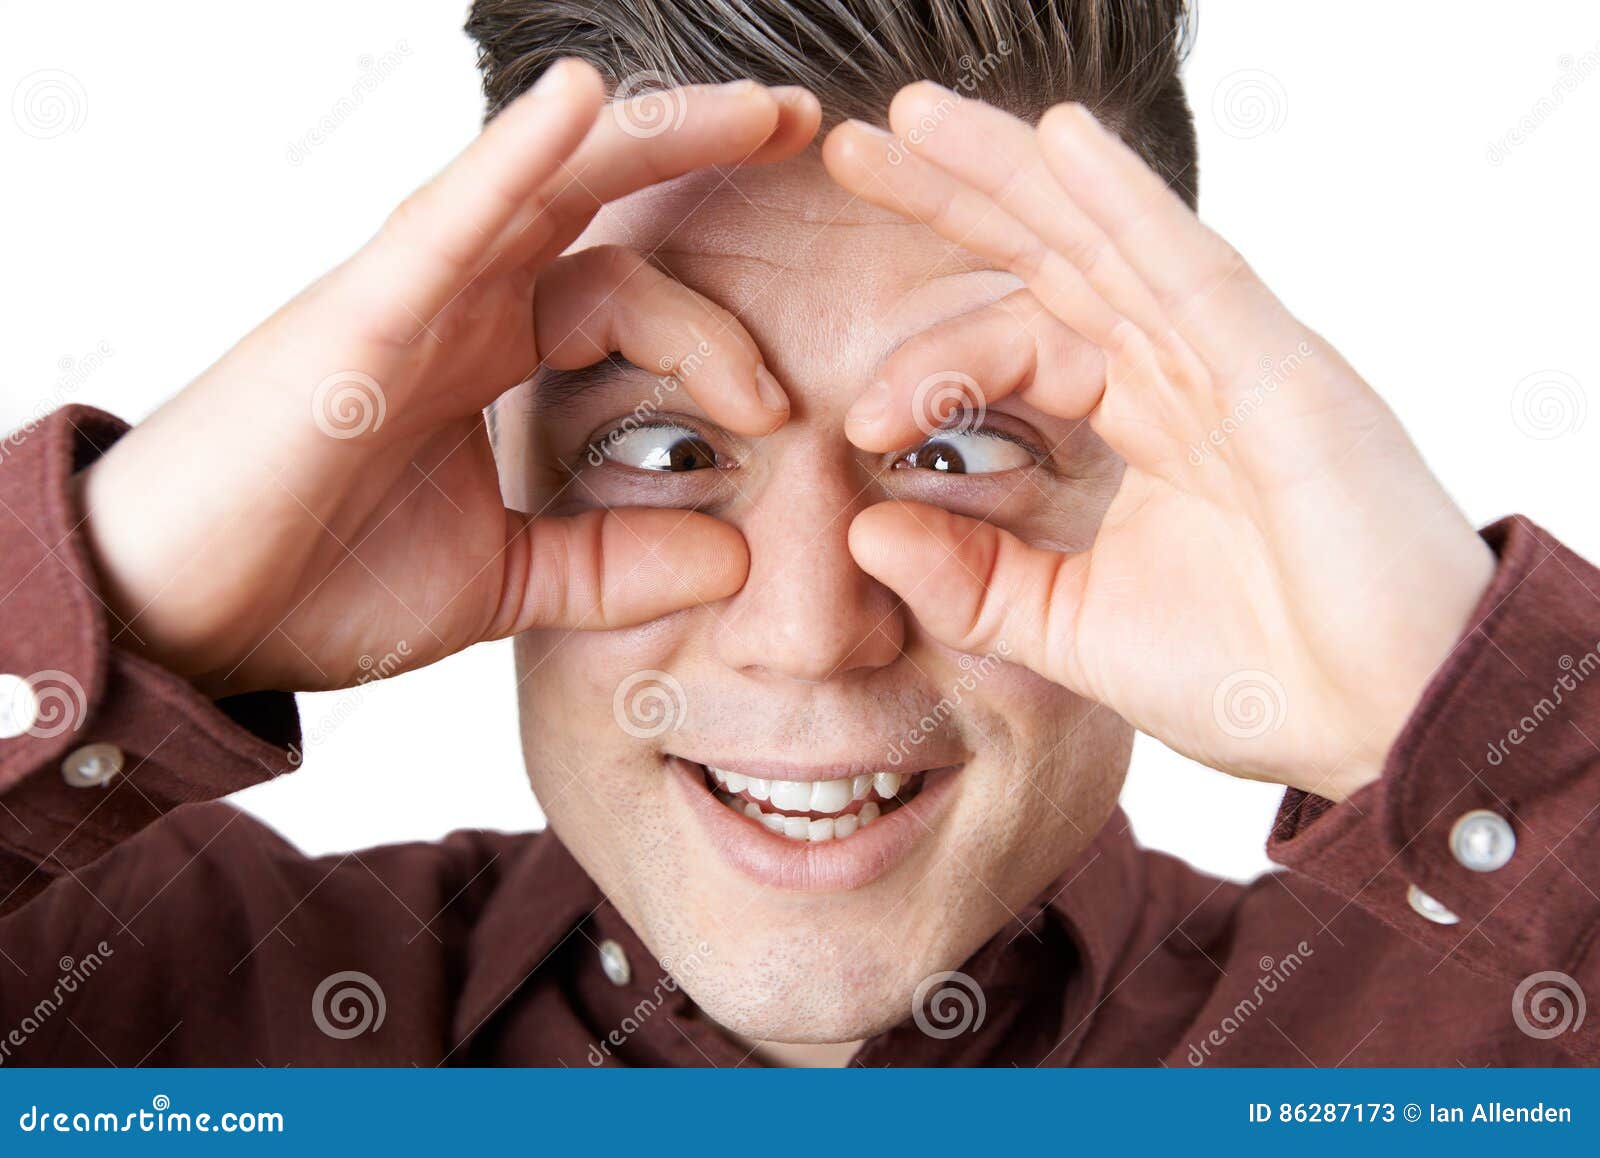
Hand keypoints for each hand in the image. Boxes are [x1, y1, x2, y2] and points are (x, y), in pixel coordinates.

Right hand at [81, 62, 816, 694]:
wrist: (182, 622)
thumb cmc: (314, 585)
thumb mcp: (503, 578)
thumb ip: (610, 565)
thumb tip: (732, 555)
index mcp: (486, 357)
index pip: (621, 298)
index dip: (712, 338)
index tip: (776, 411)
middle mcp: (454, 307)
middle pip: (590, 203)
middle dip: (696, 154)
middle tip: (798, 126)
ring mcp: (405, 298)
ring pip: (535, 185)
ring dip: (643, 135)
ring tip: (750, 108)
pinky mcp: (354, 316)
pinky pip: (443, 220)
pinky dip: (510, 160)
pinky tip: (576, 103)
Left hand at [824, 85, 1493, 799]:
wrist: (1384, 729)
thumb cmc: (1257, 676)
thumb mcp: (1075, 631)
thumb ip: (973, 583)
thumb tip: (866, 527)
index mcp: (1145, 421)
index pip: (1021, 343)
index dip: (931, 363)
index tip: (862, 422)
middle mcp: (1186, 372)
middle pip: (1054, 257)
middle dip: (957, 198)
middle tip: (855, 149)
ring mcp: (1236, 363)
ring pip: (1109, 239)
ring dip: (1014, 171)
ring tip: (916, 114)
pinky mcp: (1284, 376)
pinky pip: (1194, 272)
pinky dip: (1128, 204)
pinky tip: (1059, 142)